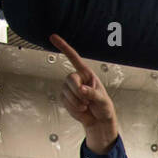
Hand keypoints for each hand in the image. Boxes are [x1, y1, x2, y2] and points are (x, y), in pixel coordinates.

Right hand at [50, 35, 119, 151]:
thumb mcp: (103, 100)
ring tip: (86, 105)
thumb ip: (93, 94)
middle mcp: (77, 79)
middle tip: (87, 101)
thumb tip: (82, 90)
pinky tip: (81, 109)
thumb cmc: (104, 108)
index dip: (63, 47)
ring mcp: (69, 88)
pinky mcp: (65, 98)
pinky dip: (73, 107)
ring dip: (77, 102)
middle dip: (77, 92)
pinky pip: (64, 101)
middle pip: (70, 79)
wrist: (99, 121)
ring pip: (66, 92)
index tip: (53, 37)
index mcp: (87, 74)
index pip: (74, 58)